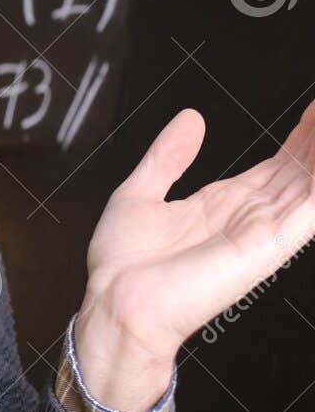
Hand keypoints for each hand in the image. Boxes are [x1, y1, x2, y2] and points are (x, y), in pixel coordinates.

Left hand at [75, 99, 314, 411]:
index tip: (314, 109)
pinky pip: (309, 210)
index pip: (275, 166)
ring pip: (311, 186)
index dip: (299, 138)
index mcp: (222, 204)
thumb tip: (190, 119)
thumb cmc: (123, 266)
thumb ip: (168, 157)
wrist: (116, 302)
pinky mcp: (268, 246)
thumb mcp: (139, 193)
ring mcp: (261, 231)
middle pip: (300, 171)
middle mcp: (248, 217)